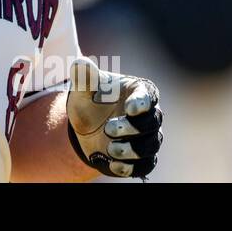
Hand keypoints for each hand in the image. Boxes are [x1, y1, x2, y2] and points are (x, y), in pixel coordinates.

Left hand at [66, 56, 163, 178]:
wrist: (85, 125)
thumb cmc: (90, 99)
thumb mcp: (83, 88)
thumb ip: (84, 77)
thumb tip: (79, 63)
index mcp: (138, 91)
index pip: (148, 96)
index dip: (142, 103)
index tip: (130, 108)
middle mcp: (148, 114)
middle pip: (152, 122)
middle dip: (132, 128)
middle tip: (109, 129)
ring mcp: (147, 137)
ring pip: (150, 145)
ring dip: (132, 149)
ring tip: (110, 148)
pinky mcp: (141, 158)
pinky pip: (144, 165)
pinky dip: (130, 167)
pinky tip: (114, 164)